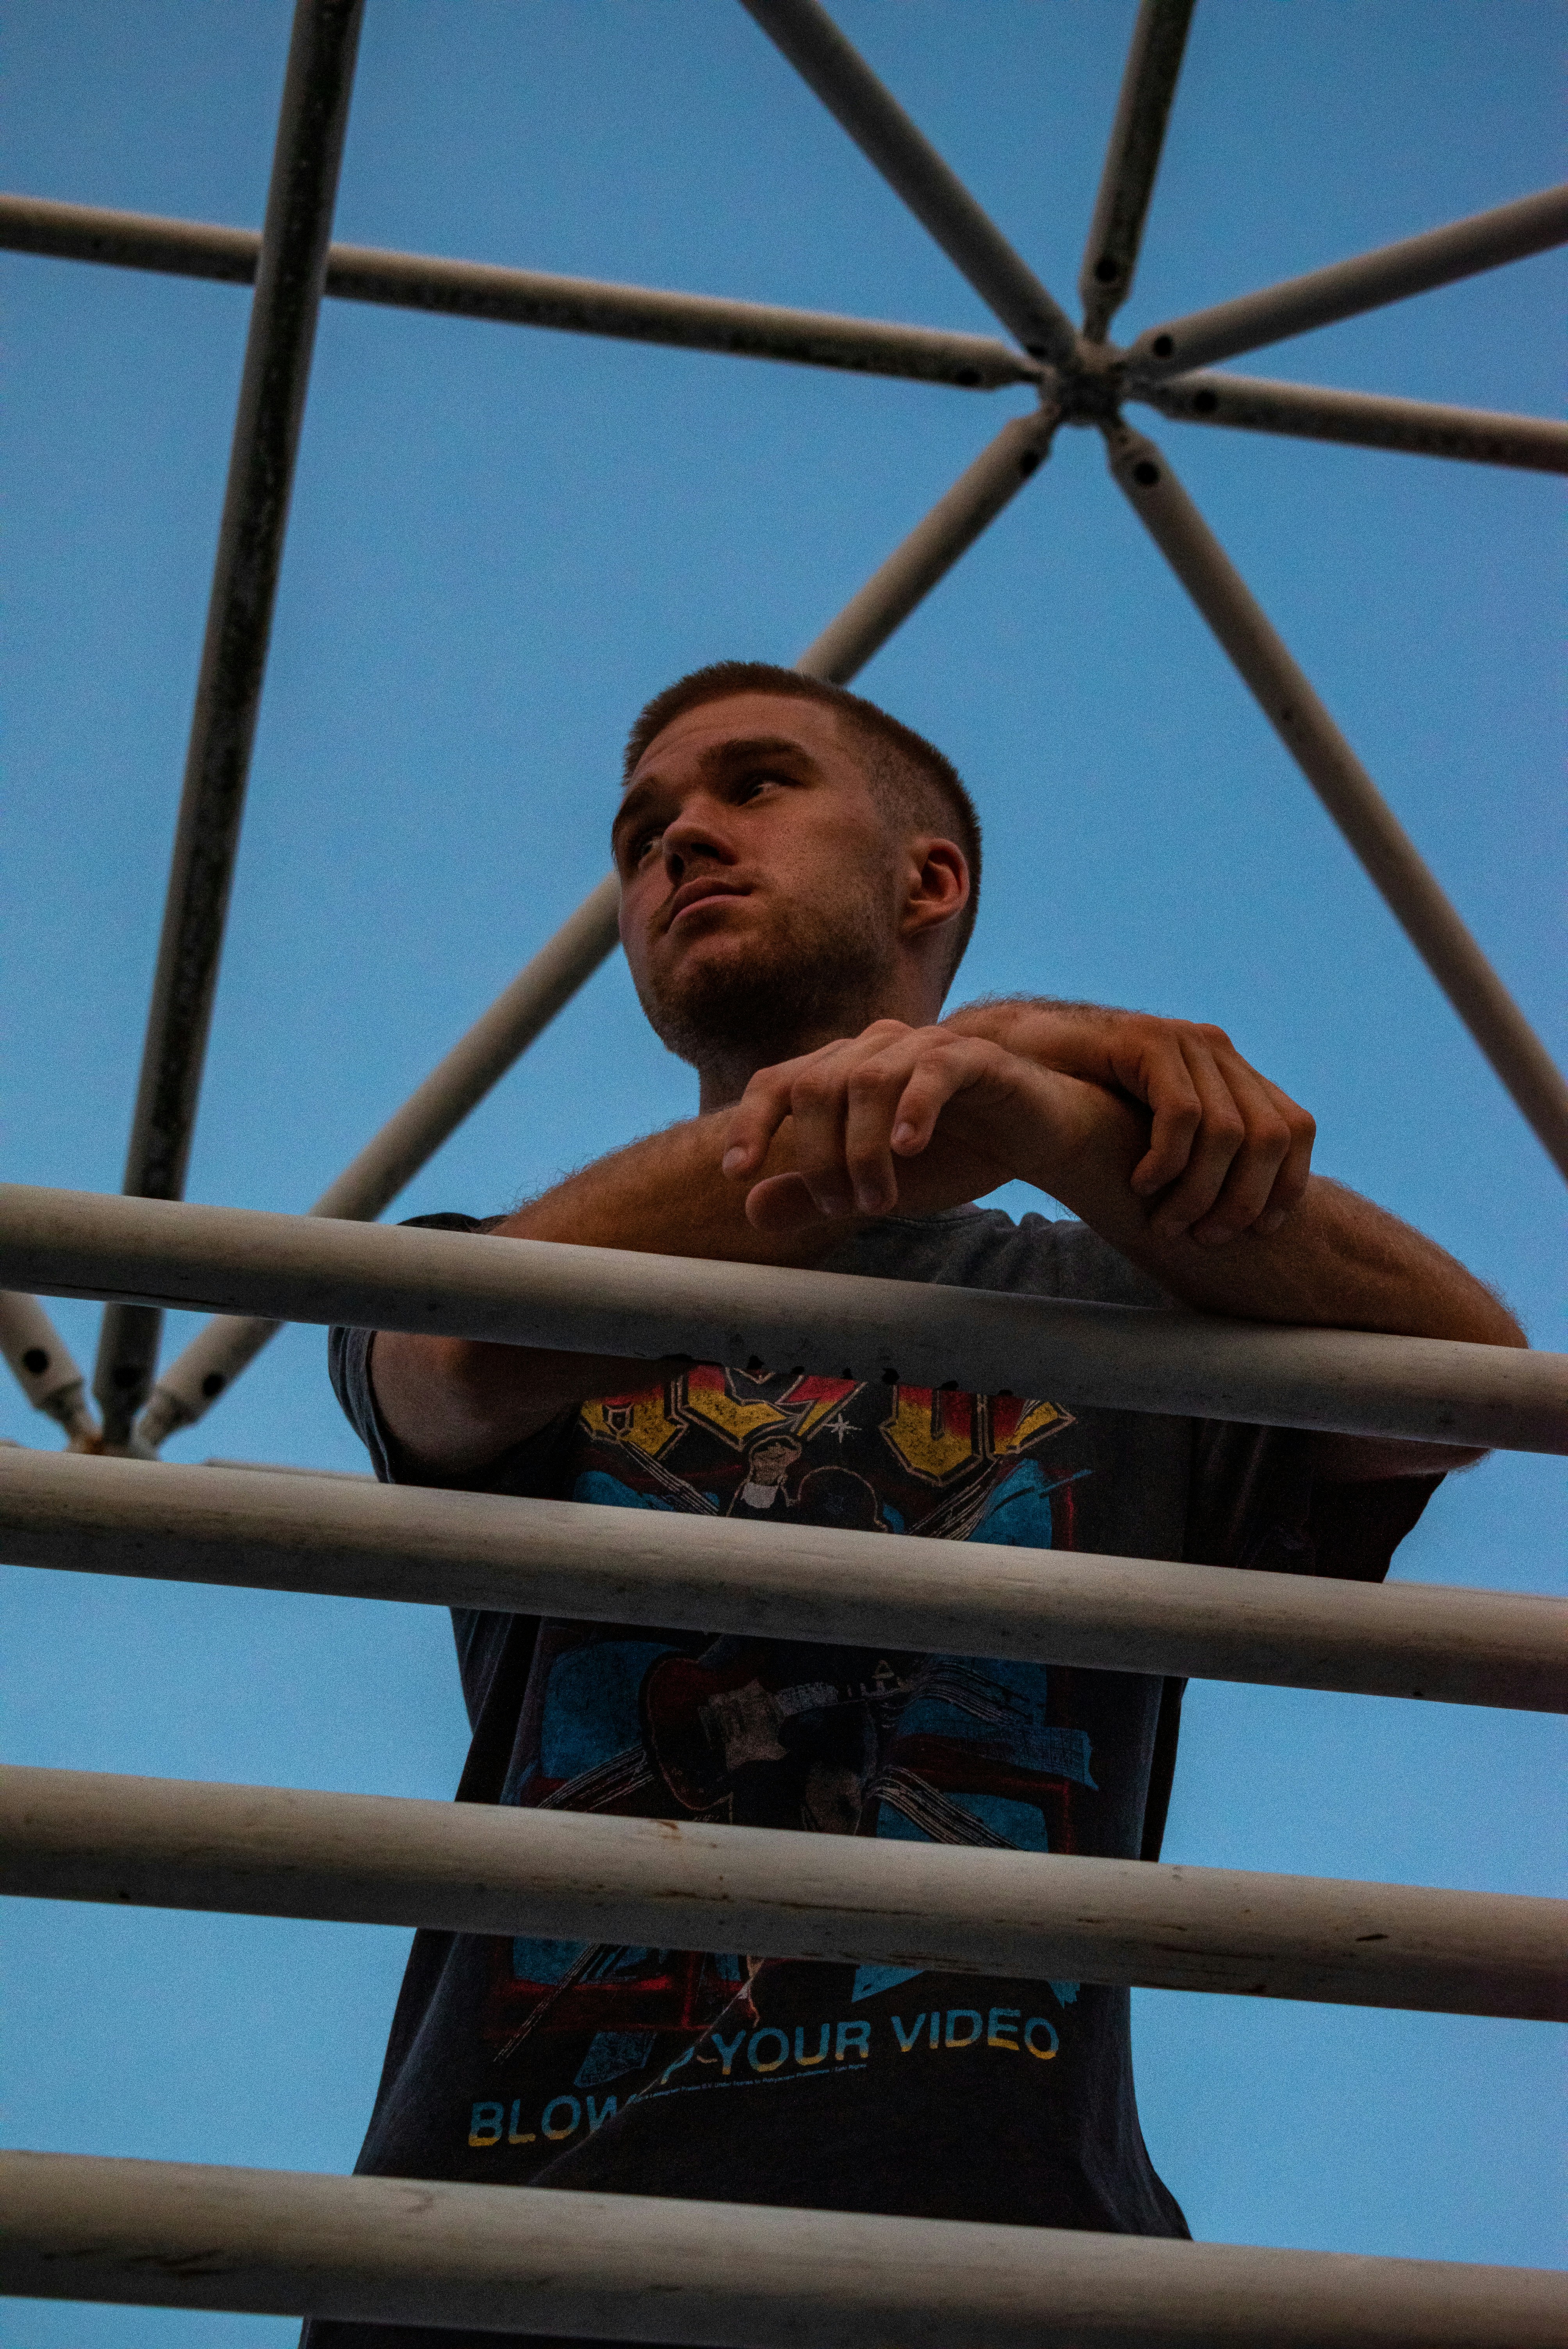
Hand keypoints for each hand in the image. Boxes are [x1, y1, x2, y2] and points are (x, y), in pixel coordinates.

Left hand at [719, 1019, 1112, 1233]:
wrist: (1036, 1138)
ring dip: (863, 1150)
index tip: (737, 1172)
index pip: (780, 1082)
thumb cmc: (953, 1155)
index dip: (752, 1123)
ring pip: (867, 1081)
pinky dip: (913, 1109)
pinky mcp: (975, 1058)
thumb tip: (751, 1209)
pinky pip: (933, 1070)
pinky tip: (909, 1149)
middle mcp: (877, 1048)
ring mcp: (926, 1046)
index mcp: (845, 1070)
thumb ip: (816, 1195)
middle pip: (816, 1087)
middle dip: (819, 1156)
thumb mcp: (876, 1187)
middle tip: (843, 1207)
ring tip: (880, 1202)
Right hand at [945, 1001, 1314, 1243]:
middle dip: (1243, 1200)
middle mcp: (1218, 1051)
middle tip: (1205, 1237)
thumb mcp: (1158, 1135)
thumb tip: (1249, 1219)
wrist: (1021, 1059)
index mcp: (1233, 1073)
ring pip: (1228, 1132)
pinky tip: (1140, 1183)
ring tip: (1166, 1222)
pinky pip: (1181, 1114)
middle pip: (1271, 1136)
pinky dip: (1167, 1162)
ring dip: (1199, 1192)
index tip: (1259, 1233)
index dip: (1287, 1185)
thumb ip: (1204, 1158)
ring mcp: (1185, 1041)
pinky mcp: (1147, 1041)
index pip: (1297, 1128)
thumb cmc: (1086, 1106)